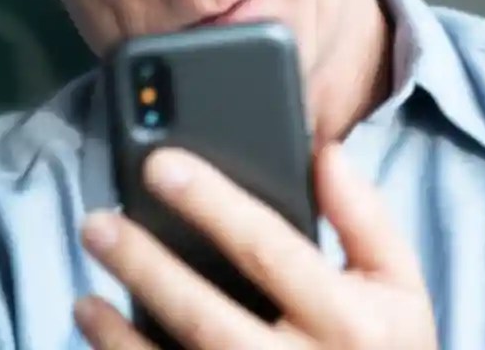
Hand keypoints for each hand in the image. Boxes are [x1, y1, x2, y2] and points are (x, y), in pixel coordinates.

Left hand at [74, 144, 436, 348]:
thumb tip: (324, 153)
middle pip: (207, 316)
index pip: (268, 248)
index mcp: (349, 321)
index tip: (160, 164)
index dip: (210, 202)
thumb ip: (366, 220)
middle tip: (97, 225)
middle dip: (146, 267)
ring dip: (120, 336)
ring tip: (84, 298)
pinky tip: (101, 342)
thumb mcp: (400, 287)